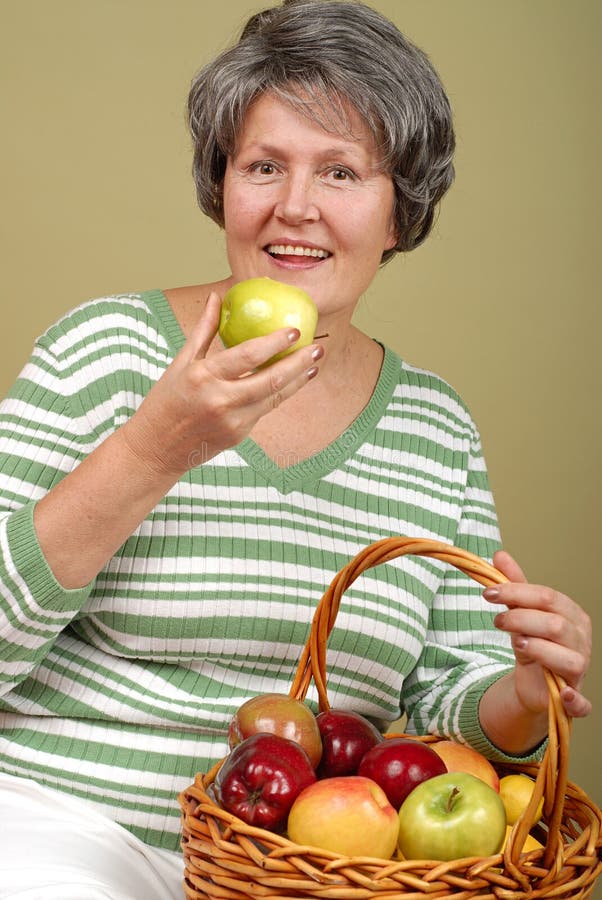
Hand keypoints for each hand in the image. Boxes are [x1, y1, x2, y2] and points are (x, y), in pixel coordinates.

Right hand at [121, 291, 323, 477]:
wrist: (157, 447)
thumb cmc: (166, 400)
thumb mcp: (181, 362)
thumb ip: (204, 330)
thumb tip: (218, 296)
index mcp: (203, 376)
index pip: (247, 356)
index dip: (274, 342)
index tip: (293, 330)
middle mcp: (220, 400)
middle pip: (270, 379)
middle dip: (298, 362)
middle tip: (317, 347)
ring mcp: (233, 421)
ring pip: (275, 397)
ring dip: (298, 380)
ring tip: (313, 364)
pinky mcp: (240, 435)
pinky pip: (265, 410)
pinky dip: (280, 393)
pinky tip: (293, 381)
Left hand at [483, 551, 591, 718]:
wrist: (536, 683)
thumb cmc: (533, 642)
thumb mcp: (521, 613)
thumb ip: (514, 587)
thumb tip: (499, 554)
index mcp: (572, 615)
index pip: (547, 597)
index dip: (516, 592)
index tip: (488, 593)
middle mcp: (581, 640)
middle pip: (555, 624)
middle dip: (521, 619)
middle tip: (497, 620)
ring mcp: (580, 669)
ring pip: (568, 658)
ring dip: (540, 650)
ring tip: (518, 643)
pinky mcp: (574, 697)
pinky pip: (580, 702)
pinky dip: (573, 700)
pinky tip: (562, 694)